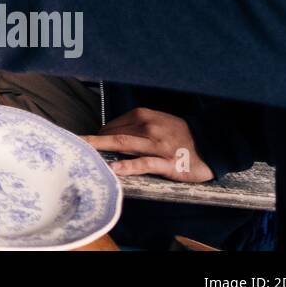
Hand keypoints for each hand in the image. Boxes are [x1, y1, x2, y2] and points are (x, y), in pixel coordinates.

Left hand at [83, 108, 214, 182]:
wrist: (212, 142)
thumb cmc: (181, 134)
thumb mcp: (158, 121)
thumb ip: (136, 126)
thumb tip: (109, 133)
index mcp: (144, 116)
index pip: (113, 125)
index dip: (99, 134)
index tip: (86, 143)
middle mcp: (148, 128)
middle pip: (114, 134)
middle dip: (92, 140)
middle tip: (73, 144)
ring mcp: (157, 145)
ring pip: (124, 145)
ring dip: (102, 149)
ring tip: (84, 154)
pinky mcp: (167, 162)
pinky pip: (144, 163)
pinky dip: (128, 166)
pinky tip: (115, 170)